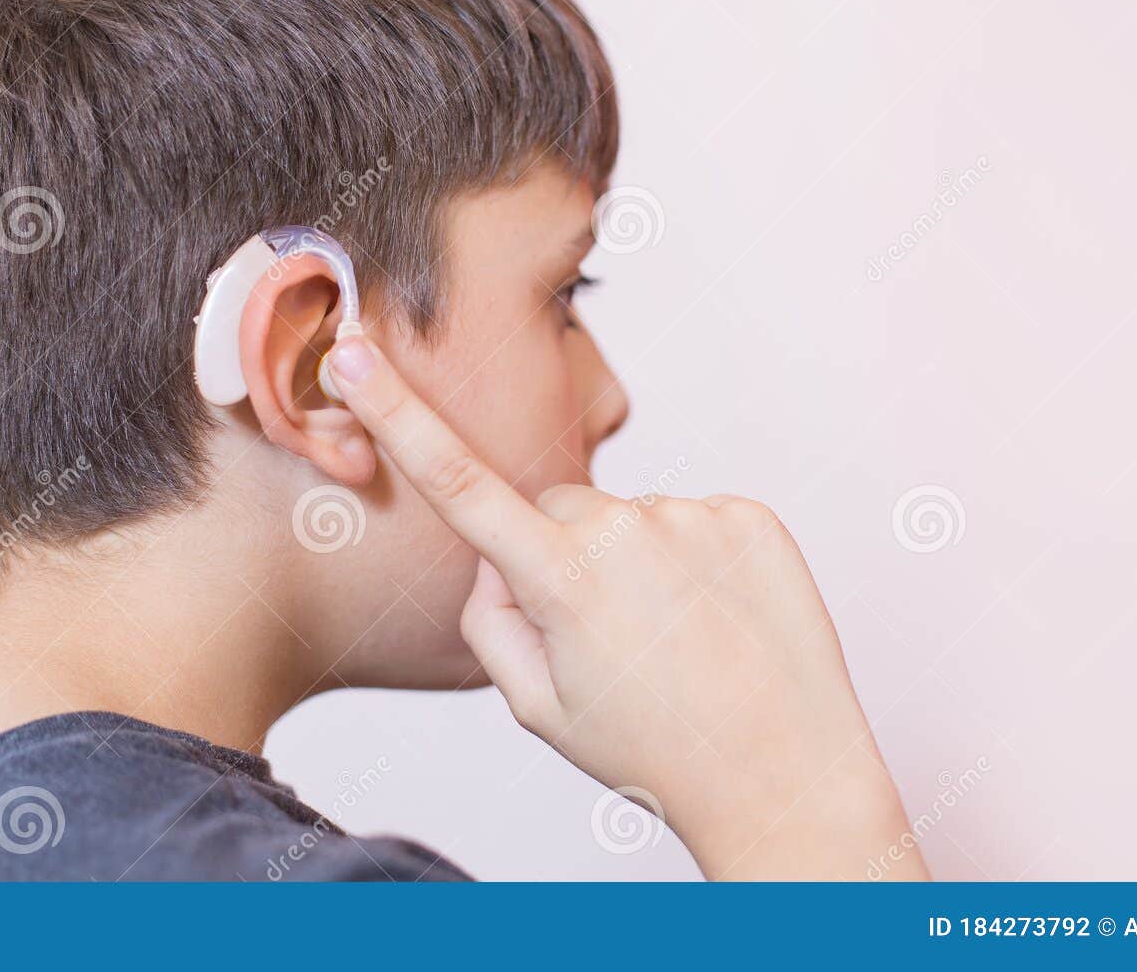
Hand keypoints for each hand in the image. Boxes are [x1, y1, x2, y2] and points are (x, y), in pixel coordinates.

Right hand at [325, 336, 926, 880]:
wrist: (785, 781)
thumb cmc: (654, 754)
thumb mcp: (539, 709)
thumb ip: (490, 621)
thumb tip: (496, 560)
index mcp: (562, 582)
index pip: (457, 481)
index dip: (395, 413)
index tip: (351, 354)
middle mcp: (626, 531)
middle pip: (557, 511)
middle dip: (562, 556)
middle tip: (610, 639)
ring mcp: (695, 517)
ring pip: (629, 518)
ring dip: (637, 563)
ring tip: (675, 640)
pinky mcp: (751, 516)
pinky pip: (691, 519)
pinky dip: (694, 560)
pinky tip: (716, 620)